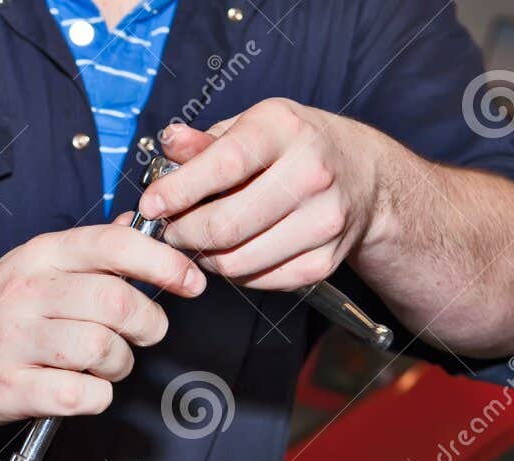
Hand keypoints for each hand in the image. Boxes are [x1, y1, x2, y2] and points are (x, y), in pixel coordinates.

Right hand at [0, 224, 203, 426]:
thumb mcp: (34, 266)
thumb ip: (90, 251)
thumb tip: (140, 226)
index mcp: (41, 256)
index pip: (116, 245)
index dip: (165, 263)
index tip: (191, 282)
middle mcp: (28, 293)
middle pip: (118, 303)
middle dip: (149, 326)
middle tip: (143, 336)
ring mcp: (16, 342)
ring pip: (103, 349)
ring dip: (120, 365)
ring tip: (105, 366)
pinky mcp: (10, 388)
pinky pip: (81, 396)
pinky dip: (96, 398)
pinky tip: (82, 391)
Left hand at [138, 99, 395, 291]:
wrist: (362, 175)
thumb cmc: (295, 147)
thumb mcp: (252, 126)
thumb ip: (206, 142)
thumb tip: (169, 143)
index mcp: (285, 130)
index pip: (224, 165)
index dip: (178, 191)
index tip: (150, 205)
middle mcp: (311, 174)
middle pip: (226, 226)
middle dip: (184, 234)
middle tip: (171, 230)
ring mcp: (322, 222)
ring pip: (236, 262)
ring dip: (205, 257)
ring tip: (201, 240)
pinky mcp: (323, 262)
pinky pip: (258, 281)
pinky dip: (235, 272)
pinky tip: (235, 250)